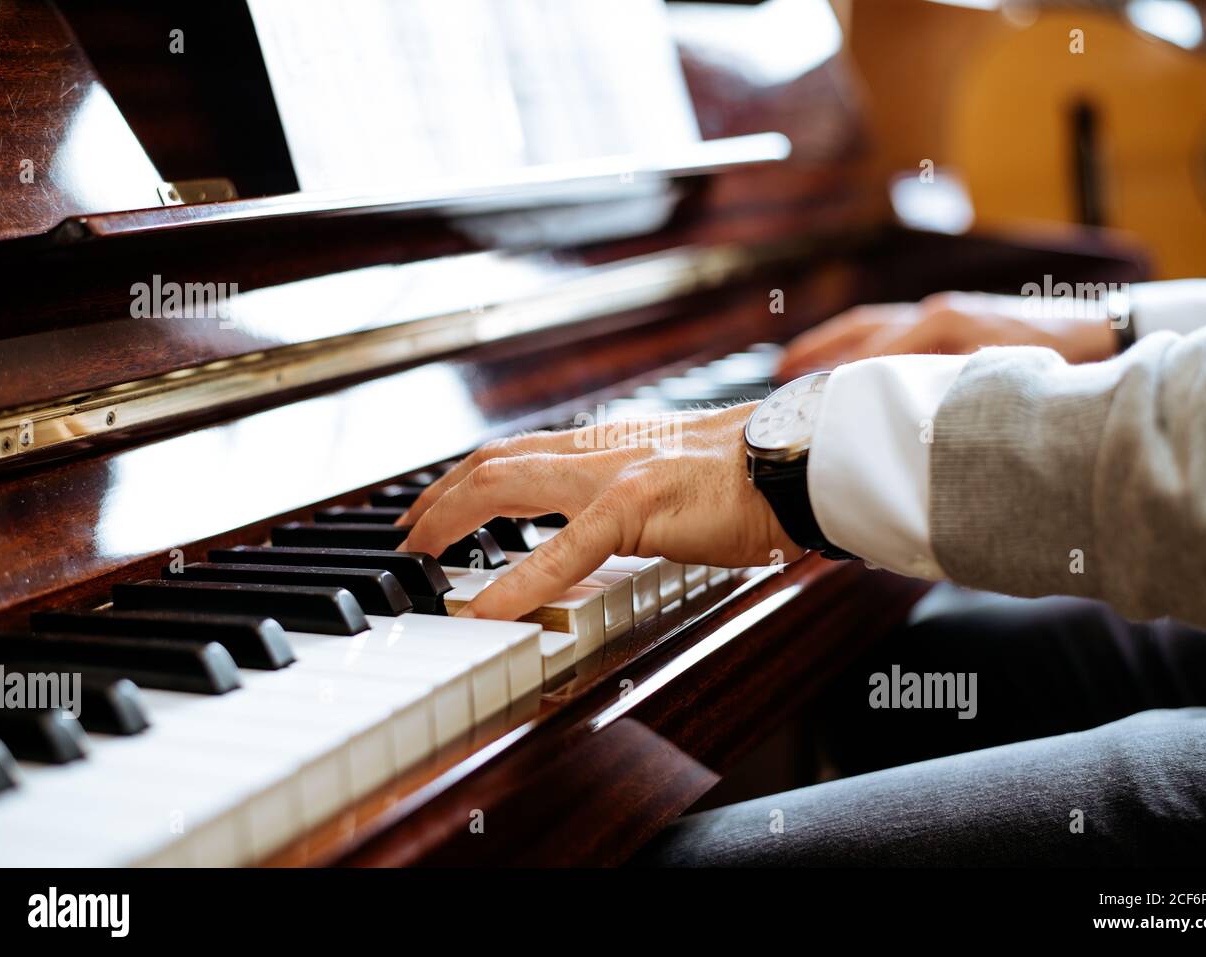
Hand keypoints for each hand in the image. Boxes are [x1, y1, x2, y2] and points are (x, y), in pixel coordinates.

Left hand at [396, 404, 803, 620]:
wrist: (799, 460)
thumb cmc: (750, 475)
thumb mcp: (675, 479)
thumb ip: (633, 494)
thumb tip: (608, 523)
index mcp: (607, 445)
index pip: (515, 452)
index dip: (464, 479)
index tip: (434, 507)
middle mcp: (598, 449)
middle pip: (491, 461)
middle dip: (436, 498)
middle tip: (406, 536)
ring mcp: (612, 473)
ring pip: (505, 485)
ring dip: (449, 521)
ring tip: (418, 558)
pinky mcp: (637, 505)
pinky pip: (562, 549)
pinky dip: (515, 583)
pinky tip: (485, 612)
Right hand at [778, 292, 1117, 378]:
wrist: (1108, 333)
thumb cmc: (1064, 363)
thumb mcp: (1011, 385)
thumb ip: (961, 399)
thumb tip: (919, 426)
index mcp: (946, 325)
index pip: (876, 354)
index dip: (839, 380)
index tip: (808, 404)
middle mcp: (938, 312)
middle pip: (861, 330)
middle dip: (817, 351)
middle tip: (779, 376)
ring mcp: (944, 310)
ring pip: (872, 325)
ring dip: (832, 343)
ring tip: (795, 365)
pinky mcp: (953, 316)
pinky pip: (892, 326)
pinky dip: (861, 342)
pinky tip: (848, 361)